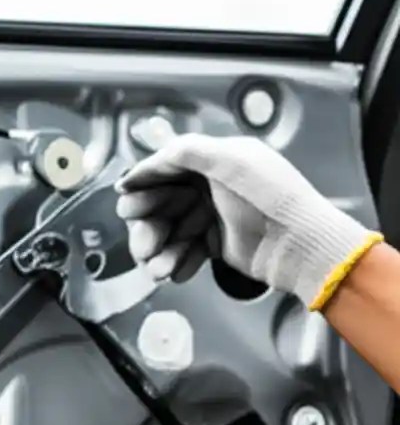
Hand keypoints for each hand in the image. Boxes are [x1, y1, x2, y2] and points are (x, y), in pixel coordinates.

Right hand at [115, 132, 379, 308]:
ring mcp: (211, 216)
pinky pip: (183, 250)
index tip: (124, 195)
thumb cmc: (269, 198)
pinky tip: (175, 272)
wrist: (299, 245)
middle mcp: (209, 186)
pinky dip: (176, 262)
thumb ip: (187, 151)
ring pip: (168, 231)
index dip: (143, 180)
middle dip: (147, 226)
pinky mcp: (215, 244)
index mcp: (214, 162)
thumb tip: (152, 156)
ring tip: (158, 270)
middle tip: (143, 245)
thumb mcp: (231, 161)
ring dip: (158, 251)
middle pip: (160, 203)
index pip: (166, 167)